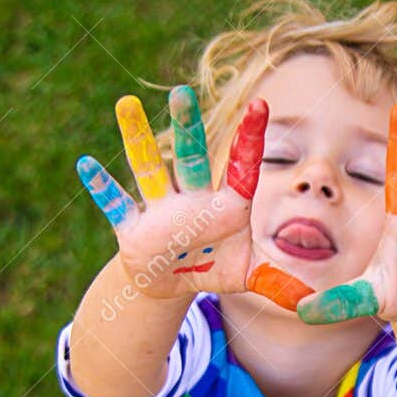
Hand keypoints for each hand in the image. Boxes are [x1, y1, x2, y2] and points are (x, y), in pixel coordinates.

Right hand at [75, 87, 312, 309]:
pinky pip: (116, 204)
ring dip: (137, 139)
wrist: (174, 281)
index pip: (240, 167)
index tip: (260, 106)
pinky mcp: (134, 227)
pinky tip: (85, 163)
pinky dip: (101, 187)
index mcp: (224, 205)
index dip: (249, 140)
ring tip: (126, 103)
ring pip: (148, 168)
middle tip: (183, 92)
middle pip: (189, 157)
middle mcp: (191, 198)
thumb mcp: (249, 276)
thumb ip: (277, 282)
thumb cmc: (214, 267)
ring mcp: (160, 210)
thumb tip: (311, 304)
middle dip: (186, 127)